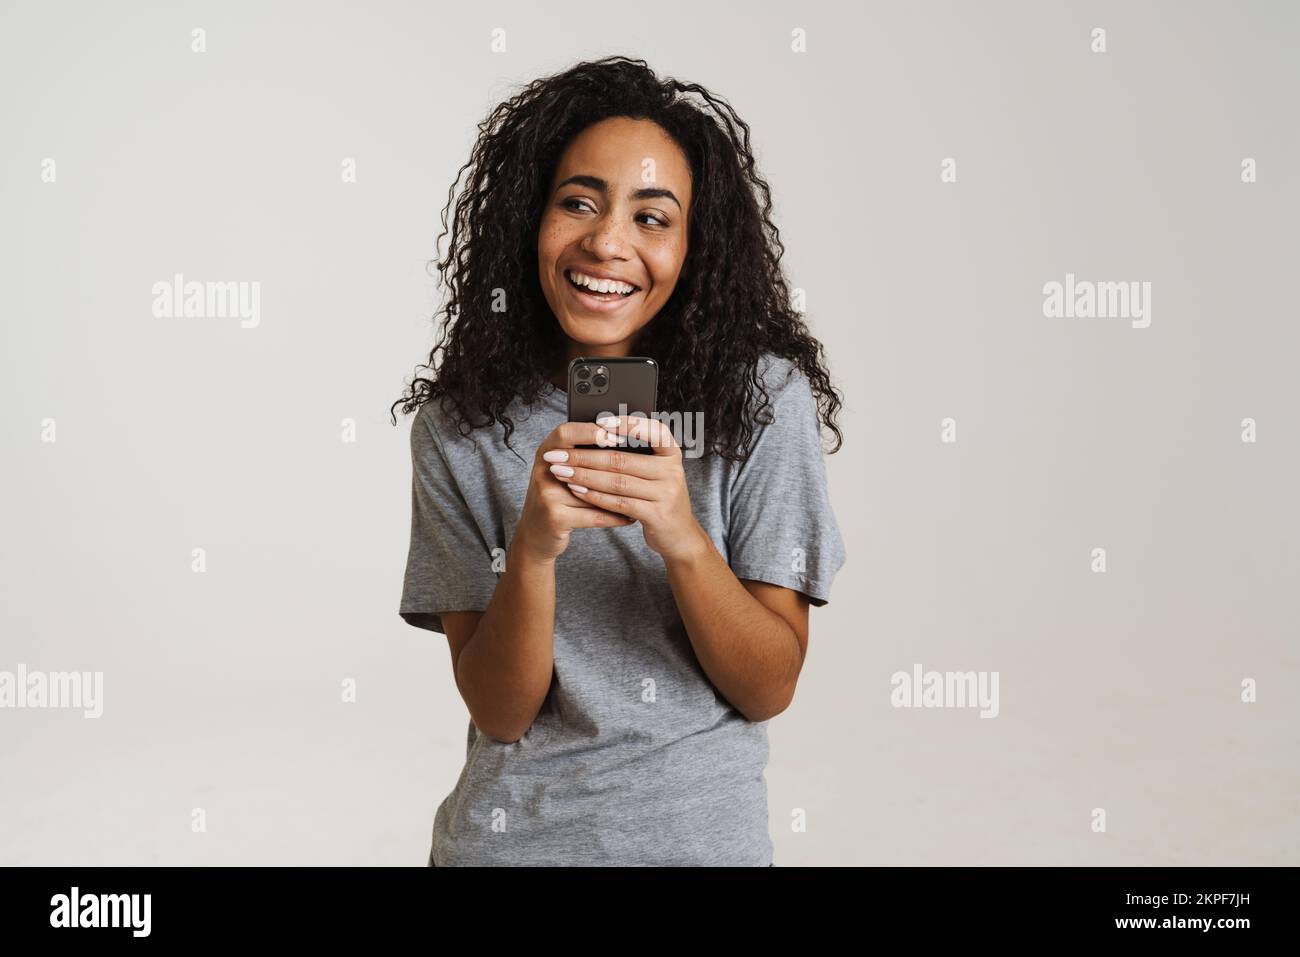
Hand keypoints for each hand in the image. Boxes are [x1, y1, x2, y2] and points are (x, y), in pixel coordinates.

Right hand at [514, 421, 635, 563]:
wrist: (535, 536)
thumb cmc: (556, 499)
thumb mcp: (561, 473)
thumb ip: (581, 458)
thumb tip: (623, 444)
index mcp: (545, 453)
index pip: (566, 433)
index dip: (591, 431)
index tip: (618, 431)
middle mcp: (543, 471)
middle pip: (580, 459)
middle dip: (612, 460)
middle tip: (641, 462)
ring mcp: (547, 496)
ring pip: (593, 491)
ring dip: (620, 494)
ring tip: (643, 491)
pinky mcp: (556, 519)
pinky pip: (595, 516)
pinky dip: (615, 517)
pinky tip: (631, 517)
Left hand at [541, 415, 707, 562]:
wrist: (679, 534)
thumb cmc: (659, 496)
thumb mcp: (657, 471)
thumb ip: (637, 453)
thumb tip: (598, 432)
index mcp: (672, 453)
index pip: (652, 429)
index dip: (625, 424)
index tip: (598, 422)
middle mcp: (673, 470)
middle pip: (622, 459)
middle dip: (584, 456)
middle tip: (558, 454)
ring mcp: (666, 494)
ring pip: (617, 482)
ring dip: (584, 476)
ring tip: (561, 472)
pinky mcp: (656, 515)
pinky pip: (619, 503)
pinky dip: (595, 496)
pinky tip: (577, 490)